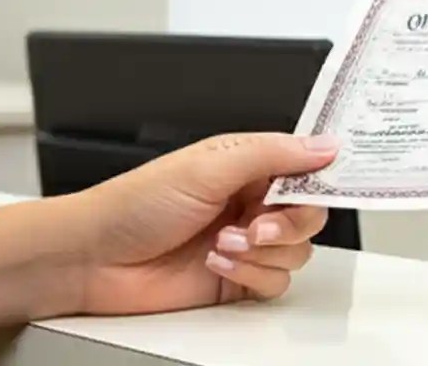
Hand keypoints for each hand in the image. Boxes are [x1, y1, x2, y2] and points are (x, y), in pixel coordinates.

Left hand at [71, 132, 337, 314]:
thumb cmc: (134, 204)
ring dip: (264, 250)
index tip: (333, 183)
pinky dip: (251, 275)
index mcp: (246, 164)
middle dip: (290, 221)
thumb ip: (273, 154)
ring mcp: (245, 242)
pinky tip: (218, 264)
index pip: (306, 167)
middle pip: (310, 213)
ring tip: (224, 243)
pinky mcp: (238, 279)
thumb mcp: (209, 166)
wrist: (93, 259)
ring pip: (297, 251)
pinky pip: (275, 282)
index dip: (324, 176)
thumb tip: (325, 145)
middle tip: (258, 222)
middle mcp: (250, 201)